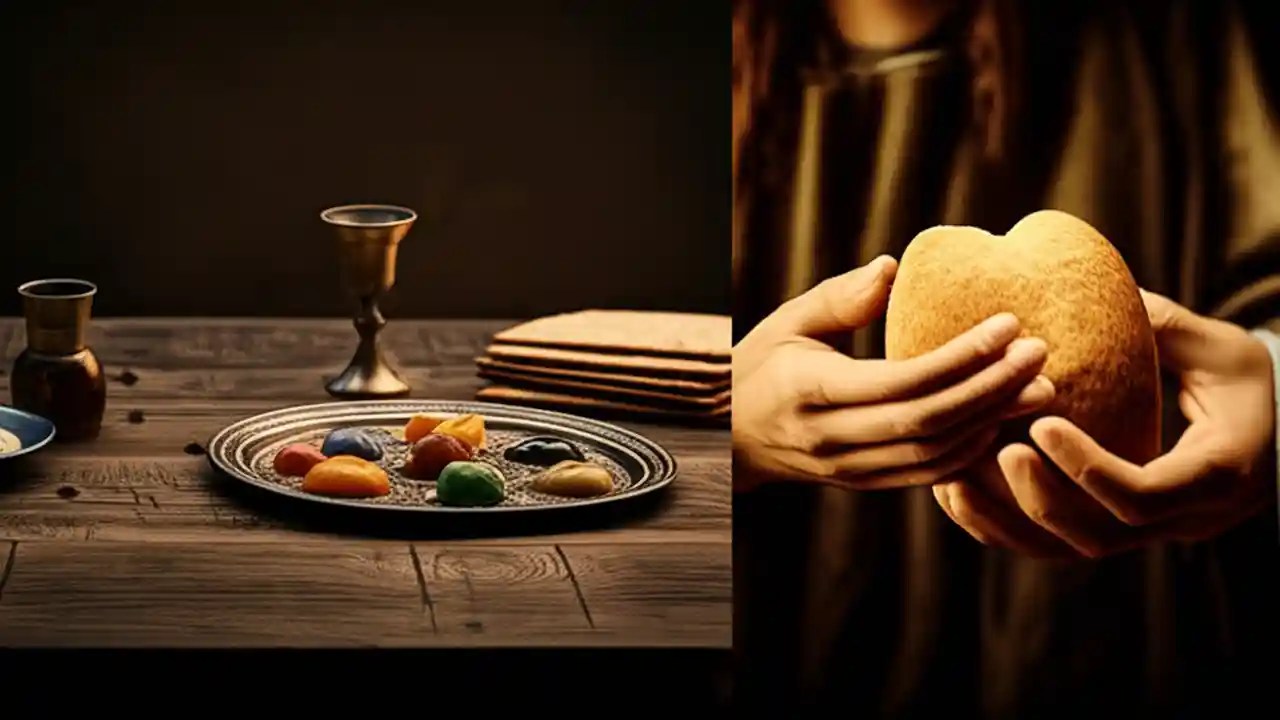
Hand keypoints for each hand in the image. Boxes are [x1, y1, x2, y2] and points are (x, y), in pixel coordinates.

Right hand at [732, 255, 1054, 491]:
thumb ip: (840, 297)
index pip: (902, 380)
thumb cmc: (762, 367)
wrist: (729, 437)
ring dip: (991, 421)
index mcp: (811, 391)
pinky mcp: (861, 484)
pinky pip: (926, 474)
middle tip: (1039, 355)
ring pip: (934, 453)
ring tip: (1039, 387)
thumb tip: (893, 267)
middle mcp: (831, 438)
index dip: (962, 357)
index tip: (1009, 325)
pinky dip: (969, 451)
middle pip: (928, 421)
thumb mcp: (788, 321)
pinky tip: (998, 421)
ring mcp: (847, 469)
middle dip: (992, 388)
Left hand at [935, 290, 1276, 557]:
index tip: (1042, 425)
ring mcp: (1150, 534)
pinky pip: (1055, 547)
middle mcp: (1184, 519)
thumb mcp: (1221, 350)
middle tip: (996, 452)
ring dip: (1009, 521)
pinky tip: (958, 497)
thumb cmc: (1247, 383)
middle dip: (1041, 499)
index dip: (1089, 469)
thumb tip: (1095, 289)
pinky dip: (1004, 528)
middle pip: (1101, 536)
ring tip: (958, 482)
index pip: (1145, 497)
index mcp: (1217, 476)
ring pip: (1071, 551)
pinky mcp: (1119, 532)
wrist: (1276, 435)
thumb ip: (1164, 326)